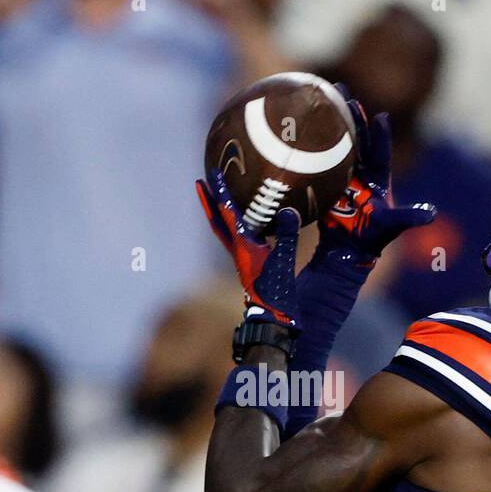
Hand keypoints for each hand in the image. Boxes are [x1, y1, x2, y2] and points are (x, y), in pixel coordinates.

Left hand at [196, 168, 301, 327]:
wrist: (272, 317)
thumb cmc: (277, 293)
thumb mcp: (284, 263)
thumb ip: (287, 237)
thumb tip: (289, 210)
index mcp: (242, 247)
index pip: (228, 214)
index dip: (220, 193)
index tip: (212, 174)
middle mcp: (237, 249)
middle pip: (217, 220)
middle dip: (209, 201)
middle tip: (201, 181)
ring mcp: (241, 256)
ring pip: (224, 228)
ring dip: (217, 211)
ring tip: (215, 194)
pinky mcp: (248, 261)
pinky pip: (236, 235)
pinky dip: (234, 222)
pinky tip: (242, 217)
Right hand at [317, 96, 435, 264]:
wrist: (347, 249)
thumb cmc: (372, 238)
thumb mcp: (392, 226)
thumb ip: (409, 217)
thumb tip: (432, 214)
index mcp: (379, 178)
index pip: (380, 152)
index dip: (380, 135)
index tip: (380, 116)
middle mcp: (361, 171)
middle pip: (356, 137)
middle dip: (351, 115)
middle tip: (343, 92)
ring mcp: (342, 174)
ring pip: (336, 142)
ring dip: (329, 120)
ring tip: (320, 95)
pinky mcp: (326, 181)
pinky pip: (317, 159)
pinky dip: (308, 144)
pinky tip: (295, 126)